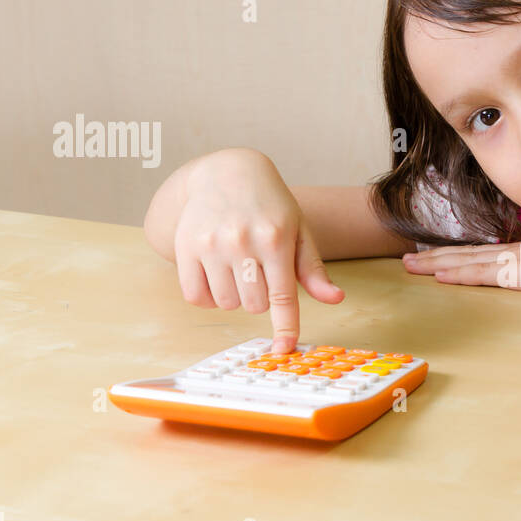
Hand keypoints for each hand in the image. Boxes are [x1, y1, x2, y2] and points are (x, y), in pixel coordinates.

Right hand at [172, 152, 343, 352]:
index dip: (285, 326)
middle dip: (260, 299)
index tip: (284, 348)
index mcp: (275, 238)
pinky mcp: (185, 246)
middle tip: (260, 274)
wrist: (226, 172)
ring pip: (225, 303)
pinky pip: (195, 296)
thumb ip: (313, 269)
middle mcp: (241, 241)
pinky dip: (208, 296)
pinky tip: (216, 277)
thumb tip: (336, 299)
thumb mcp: (298, 231)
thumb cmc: (270, 206)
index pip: (283, 295)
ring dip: (235, 297)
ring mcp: (210, 244)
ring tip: (238, 271)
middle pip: (253, 305)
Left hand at [402, 225, 520, 293]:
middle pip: (467, 254)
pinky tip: (439, 275)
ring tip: (408, 265)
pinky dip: (459, 273)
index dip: (459, 254)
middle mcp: (517, 254)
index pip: (486, 253)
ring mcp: (517, 262)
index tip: (437, 255)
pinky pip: (483, 274)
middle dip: (435, 257)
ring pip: (467, 261)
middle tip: (406, 258)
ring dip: (435, 264)